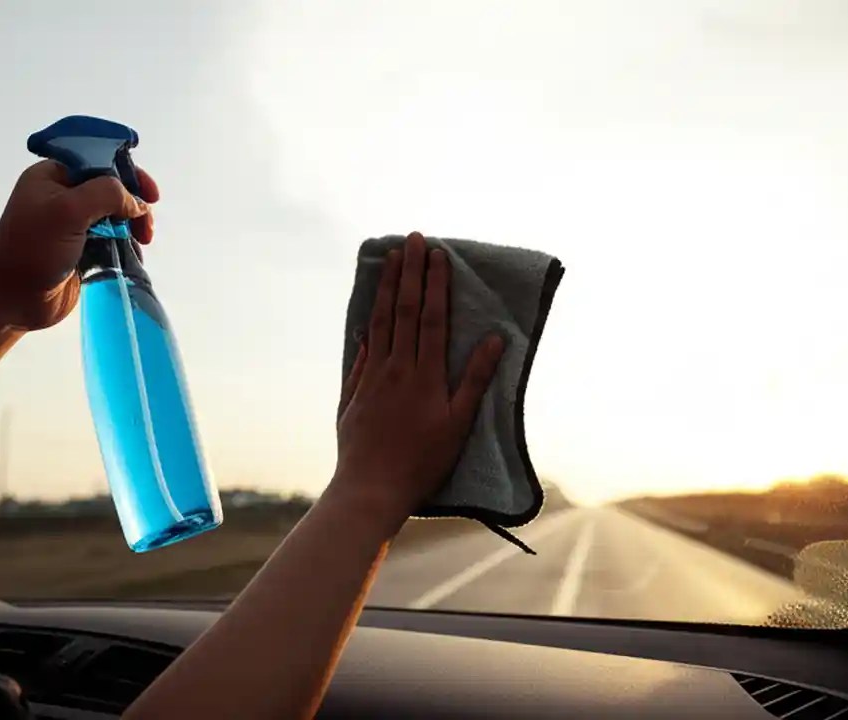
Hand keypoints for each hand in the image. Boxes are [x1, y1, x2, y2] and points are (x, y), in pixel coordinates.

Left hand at [0, 160, 158, 330]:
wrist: (11, 299)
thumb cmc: (33, 249)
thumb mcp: (67, 210)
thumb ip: (106, 194)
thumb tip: (137, 203)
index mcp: (53, 176)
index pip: (98, 161)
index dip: (126, 172)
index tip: (149, 194)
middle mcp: (63, 196)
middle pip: (112, 189)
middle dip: (134, 205)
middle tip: (146, 226)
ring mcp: (73, 225)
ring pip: (116, 217)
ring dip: (133, 228)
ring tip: (143, 243)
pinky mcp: (82, 251)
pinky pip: (113, 242)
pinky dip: (127, 247)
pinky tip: (133, 256)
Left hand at [331, 232, 504, 530]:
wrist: (370, 489)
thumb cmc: (422, 462)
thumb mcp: (458, 424)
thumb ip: (475, 380)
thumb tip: (494, 339)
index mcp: (424, 375)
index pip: (432, 317)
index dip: (436, 284)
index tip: (438, 254)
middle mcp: (396, 369)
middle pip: (404, 311)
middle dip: (410, 273)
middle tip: (413, 240)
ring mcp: (371, 379)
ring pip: (379, 324)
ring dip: (386, 290)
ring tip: (389, 260)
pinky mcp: (353, 394)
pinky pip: (361, 353)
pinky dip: (367, 329)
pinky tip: (368, 317)